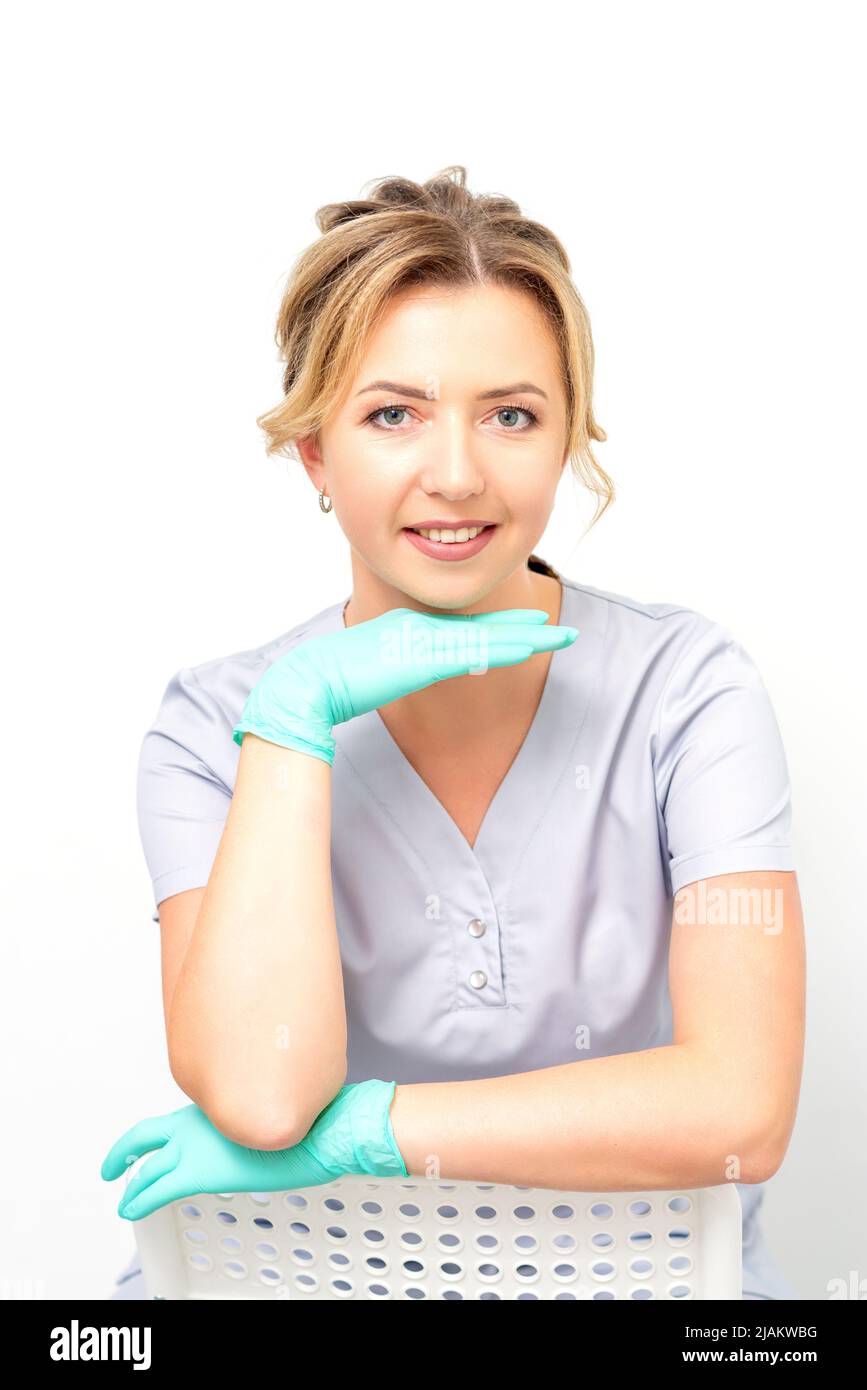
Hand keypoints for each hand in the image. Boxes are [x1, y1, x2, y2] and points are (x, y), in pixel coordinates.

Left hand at [100, 1079, 405, 1220]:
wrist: (319, 1131)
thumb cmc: (309, 1122)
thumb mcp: (269, 1114)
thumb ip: (249, 1120)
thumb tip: (253, 1128)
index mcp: (214, 1105)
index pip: (173, 1118)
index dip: (154, 1133)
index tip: (147, 1143)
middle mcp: (197, 1121)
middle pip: (143, 1136)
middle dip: (121, 1154)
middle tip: (112, 1167)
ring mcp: (195, 1146)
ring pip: (146, 1169)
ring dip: (132, 1187)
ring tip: (125, 1199)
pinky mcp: (199, 1172)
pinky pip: (156, 1189)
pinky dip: (138, 1201)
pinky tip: (130, 1210)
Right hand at [232, 605, 578, 762]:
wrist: (308, 682)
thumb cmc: (332, 681)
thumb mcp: (377, 672)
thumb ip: (404, 669)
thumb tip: (425, 671)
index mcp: (410, 633)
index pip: (465, 631)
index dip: (501, 630)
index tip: (530, 631)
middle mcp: (420, 630)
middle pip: (483, 630)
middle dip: (525, 631)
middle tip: (562, 631)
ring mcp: (421, 642)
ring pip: (485, 639)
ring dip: (525, 639)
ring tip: (560, 636)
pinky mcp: (420, 659)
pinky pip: (472, 653)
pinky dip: (502, 648)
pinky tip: (528, 648)